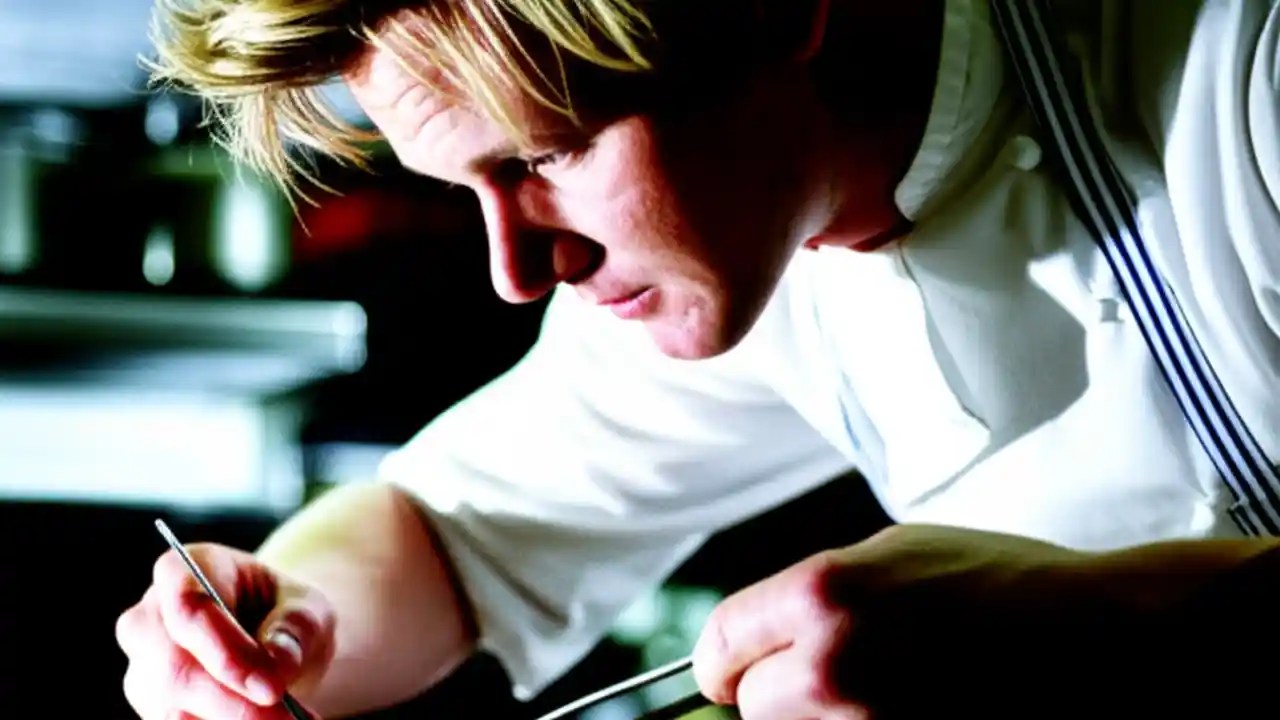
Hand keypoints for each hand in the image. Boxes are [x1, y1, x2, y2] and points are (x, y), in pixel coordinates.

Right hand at [115, 542, 334, 718]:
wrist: (272, 640)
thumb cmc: (285, 613)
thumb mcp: (306, 607)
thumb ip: (295, 628)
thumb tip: (278, 664)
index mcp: (182, 570)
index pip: (189, 609)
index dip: (227, 653)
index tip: (271, 687)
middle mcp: (149, 617)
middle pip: (175, 668)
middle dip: (235, 704)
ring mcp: (143, 665)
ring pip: (172, 709)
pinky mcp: (151, 704)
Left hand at [690, 524, 1166, 718]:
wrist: (1101, 640)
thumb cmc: (1002, 584)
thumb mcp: (893, 551)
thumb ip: (811, 593)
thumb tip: (754, 636)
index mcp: (821, 594)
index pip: (718, 647)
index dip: (726, 660)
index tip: (735, 669)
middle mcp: (834, 665)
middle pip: (751, 707)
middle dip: (775, 693)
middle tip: (828, 678)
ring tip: (881, 692)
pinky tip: (907, 708)